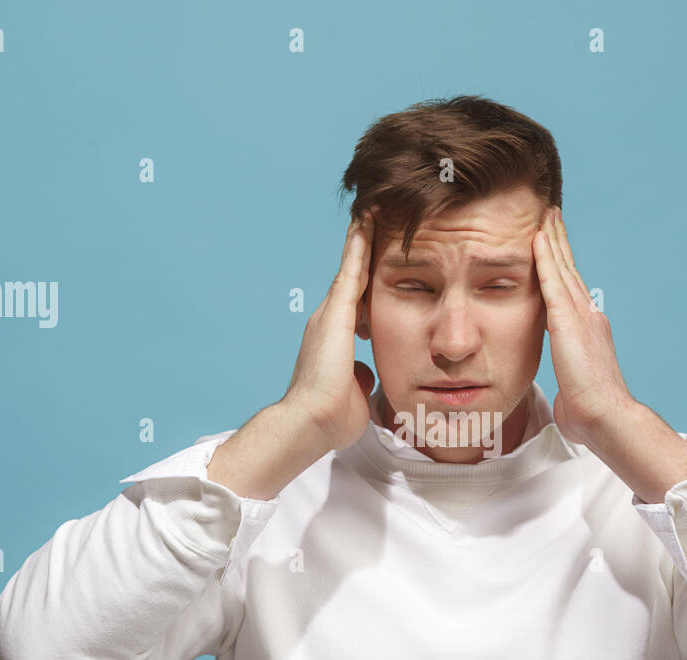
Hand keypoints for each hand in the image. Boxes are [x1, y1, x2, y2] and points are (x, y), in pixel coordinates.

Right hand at [282, 209, 377, 452]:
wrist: (311, 422)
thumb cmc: (330, 417)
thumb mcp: (353, 392)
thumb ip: (359, 378)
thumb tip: (364, 376)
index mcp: (335, 337)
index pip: (355, 299)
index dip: (364, 274)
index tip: (374, 254)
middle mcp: (328, 319)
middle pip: (350, 275)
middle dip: (360, 247)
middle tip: (370, 216)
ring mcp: (330, 314)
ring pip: (350, 267)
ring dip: (360, 238)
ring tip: (370, 210)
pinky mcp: (336, 314)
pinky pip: (352, 270)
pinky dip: (359, 246)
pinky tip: (367, 222)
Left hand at [532, 206, 634, 447]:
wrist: (605, 418)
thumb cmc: (590, 413)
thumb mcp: (575, 389)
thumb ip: (571, 380)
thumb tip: (568, 394)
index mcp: (588, 331)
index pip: (570, 291)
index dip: (561, 265)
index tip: (553, 243)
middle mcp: (588, 317)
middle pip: (569, 270)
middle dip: (560, 242)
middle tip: (551, 214)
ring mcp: (581, 317)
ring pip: (563, 268)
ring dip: (553, 239)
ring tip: (545, 214)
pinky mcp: (569, 322)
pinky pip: (553, 282)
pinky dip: (545, 258)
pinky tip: (537, 237)